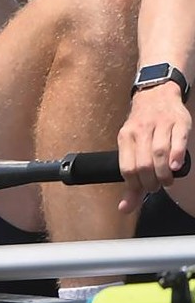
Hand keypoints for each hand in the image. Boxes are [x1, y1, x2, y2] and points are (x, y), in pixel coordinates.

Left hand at [116, 83, 189, 212]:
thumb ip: (130, 177)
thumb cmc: (143, 126)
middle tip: (158, 187)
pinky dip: (177, 155)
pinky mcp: (179, 122)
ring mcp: (160, 125)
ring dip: (164, 173)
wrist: (156, 93)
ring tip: (167, 181)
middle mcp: (141, 130)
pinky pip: (177, 140)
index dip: (136, 185)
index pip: (127, 168)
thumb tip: (124, 209)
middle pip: (143, 164)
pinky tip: (177, 166)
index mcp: (125, 137)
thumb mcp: (130, 145)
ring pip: (159, 153)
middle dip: (151, 182)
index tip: (144, 190)